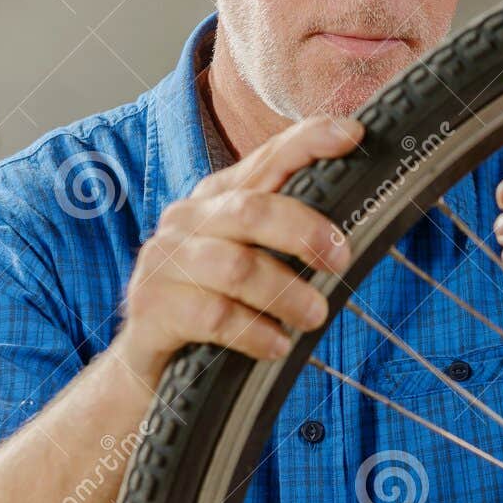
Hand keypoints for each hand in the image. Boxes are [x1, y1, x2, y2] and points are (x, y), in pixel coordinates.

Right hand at [113, 115, 362, 388]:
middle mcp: (186, 222)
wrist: (149, 366)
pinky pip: (215, 316)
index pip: (266, 160)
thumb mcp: (252, 266)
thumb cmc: (215, 308)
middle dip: (304, 231)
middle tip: (341, 261)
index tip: (353, 135)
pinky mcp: (151, 309)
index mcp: (216, 201)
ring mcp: (164, 264)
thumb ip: (287, 239)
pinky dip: (257, 332)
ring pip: (235, 267)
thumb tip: (353, 232)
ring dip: (286, 294)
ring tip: (315, 316)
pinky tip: (278, 346)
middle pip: (251, 210)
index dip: (308, 143)